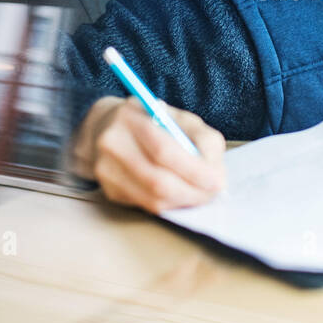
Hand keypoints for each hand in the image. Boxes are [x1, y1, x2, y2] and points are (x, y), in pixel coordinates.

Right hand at [69, 96, 226, 213]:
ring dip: (184, 202)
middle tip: (213, 194)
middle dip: (192, 192)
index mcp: (130, 118)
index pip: (164, 151)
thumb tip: (216, 174)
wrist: (106, 126)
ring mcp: (105, 169)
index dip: (194, 170)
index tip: (217, 181)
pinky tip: (181, 195)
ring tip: (201, 195)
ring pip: (152, 199)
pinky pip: (146, 205)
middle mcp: (112, 144)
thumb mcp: (180, 117)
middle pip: (157, 181)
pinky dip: (170, 204)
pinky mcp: (108, 189)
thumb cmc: (152, 121)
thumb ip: (201, 139)